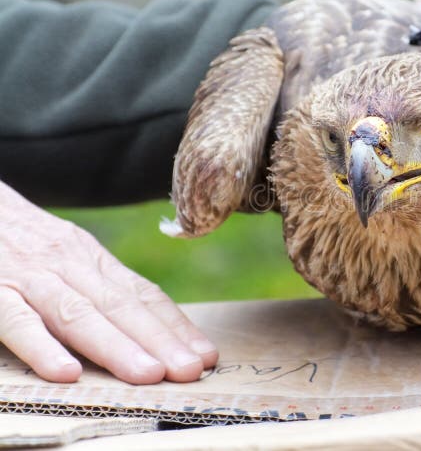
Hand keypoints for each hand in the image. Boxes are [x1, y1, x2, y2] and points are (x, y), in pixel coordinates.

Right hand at [0, 180, 217, 383]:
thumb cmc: (20, 240)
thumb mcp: (65, 253)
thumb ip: (98, 286)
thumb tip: (146, 328)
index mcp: (91, 260)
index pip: (143, 295)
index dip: (176, 326)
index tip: (206, 353)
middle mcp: (69, 266)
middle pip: (122, 307)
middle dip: (160, 341)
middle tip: (191, 370)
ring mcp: (30, 278)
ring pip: (78, 314)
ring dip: (116, 346)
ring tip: (148, 375)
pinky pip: (16, 321)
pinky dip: (41, 346)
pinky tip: (66, 373)